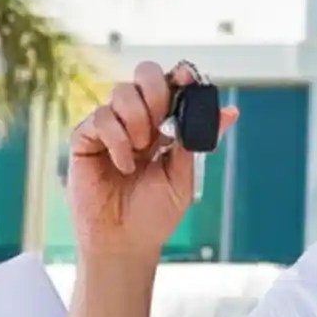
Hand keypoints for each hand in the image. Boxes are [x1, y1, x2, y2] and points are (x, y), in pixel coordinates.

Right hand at [68, 61, 238, 259]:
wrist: (126, 241)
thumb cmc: (155, 212)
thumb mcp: (184, 174)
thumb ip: (198, 139)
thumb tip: (231, 111)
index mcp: (163, 126)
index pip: (169, 86)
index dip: (178, 76)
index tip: (187, 76)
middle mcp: (135, 121)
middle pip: (143, 75)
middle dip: (157, 91)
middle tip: (162, 123)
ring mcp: (110, 128)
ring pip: (121, 92)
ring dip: (138, 118)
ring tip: (144, 150)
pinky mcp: (85, 139)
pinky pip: (100, 117)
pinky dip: (118, 138)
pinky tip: (125, 164)